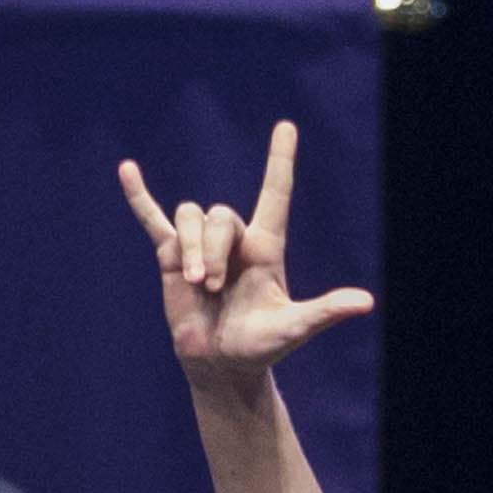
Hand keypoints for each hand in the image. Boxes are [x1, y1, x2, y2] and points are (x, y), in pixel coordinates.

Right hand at [119, 121, 373, 387]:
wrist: (221, 365)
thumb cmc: (261, 347)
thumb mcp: (293, 329)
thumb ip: (324, 312)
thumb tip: (366, 303)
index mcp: (266, 247)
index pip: (275, 194)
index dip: (280, 161)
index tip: (286, 127)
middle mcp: (236, 240)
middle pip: (220, 215)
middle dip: (212, 251)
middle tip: (212, 289)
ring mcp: (202, 245)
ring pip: (191, 215)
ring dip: (191, 248)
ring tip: (196, 285)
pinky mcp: (173, 257)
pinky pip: (154, 220)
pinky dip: (140, 198)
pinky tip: (126, 170)